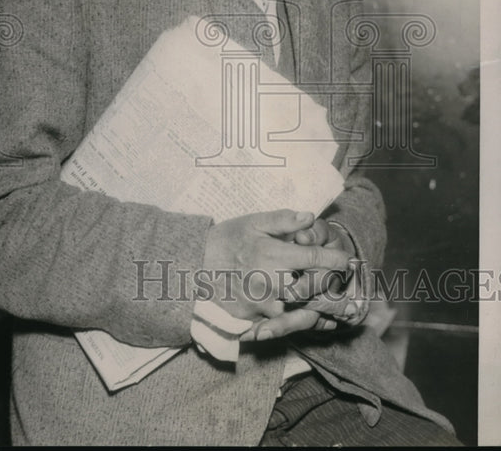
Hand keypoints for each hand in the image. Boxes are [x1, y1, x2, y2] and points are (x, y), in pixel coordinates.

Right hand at [202, 209, 350, 324]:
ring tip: (331, 302)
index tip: (348, 260)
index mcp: (273, 255)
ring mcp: (263, 305)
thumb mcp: (251, 223)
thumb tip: (310, 216)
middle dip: (330, 284)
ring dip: (317, 304)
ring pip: (301, 309)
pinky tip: (307, 315)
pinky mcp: (255, 321)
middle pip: (314, 288)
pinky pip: (284, 325)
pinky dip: (299, 320)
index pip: (314, 258)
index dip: (335, 259)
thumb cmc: (225, 241)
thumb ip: (282, 220)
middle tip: (341, 279)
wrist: (192, 269)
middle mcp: (271, 283)